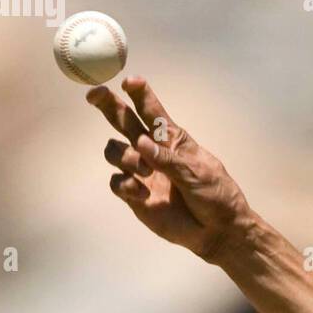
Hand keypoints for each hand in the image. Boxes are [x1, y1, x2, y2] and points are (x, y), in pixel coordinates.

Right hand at [88, 76, 251, 262]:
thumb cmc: (214, 196)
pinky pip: (116, 182)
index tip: (131, 82)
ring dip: (125, 157)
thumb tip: (141, 142)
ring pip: (114, 150)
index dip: (140, 94)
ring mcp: (141, 172)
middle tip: (95, 94)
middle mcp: (152, 151)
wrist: (217, 231)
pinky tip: (142, 193)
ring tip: (145, 172)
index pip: (151, 111)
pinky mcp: (135, 195)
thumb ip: (168, 160)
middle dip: (108, 105)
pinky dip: (125, 184)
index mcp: (171, 139)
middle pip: (123, 121)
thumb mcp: (197, 173)